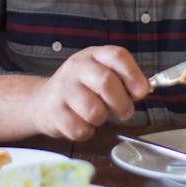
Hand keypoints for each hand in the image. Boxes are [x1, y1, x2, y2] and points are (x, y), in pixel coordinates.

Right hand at [29, 46, 148, 140]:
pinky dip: (87, 131)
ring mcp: (63, 89)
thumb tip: (142, 90)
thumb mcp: (101, 74)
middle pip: (106, 82)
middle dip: (122, 103)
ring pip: (94, 110)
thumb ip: (124, 80)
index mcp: (93, 55)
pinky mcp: (54, 112)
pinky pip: (81, 129)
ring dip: (102, 119)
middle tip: (124, 111)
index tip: (142, 91)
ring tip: (97, 114)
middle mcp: (76, 68)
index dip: (133, 74)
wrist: (43, 101)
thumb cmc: (81, 89)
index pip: (117, 56)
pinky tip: (82, 123)